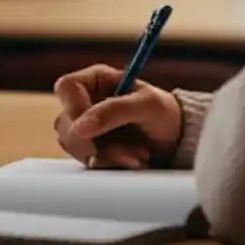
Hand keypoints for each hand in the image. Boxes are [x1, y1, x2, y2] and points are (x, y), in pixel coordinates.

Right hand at [52, 65, 182, 169]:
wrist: (179, 141)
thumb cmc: (165, 113)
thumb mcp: (146, 106)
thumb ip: (113, 112)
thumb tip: (79, 128)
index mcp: (94, 80)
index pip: (66, 89)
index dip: (73, 109)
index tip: (89, 131)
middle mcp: (85, 101)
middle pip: (65, 123)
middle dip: (95, 143)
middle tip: (125, 151)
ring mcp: (85, 127)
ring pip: (74, 146)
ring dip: (107, 155)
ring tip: (138, 155)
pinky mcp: (90, 149)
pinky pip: (86, 160)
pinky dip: (109, 164)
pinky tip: (132, 161)